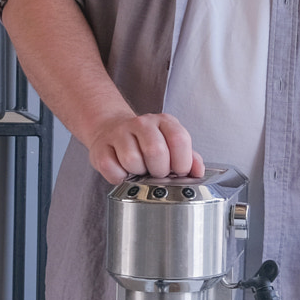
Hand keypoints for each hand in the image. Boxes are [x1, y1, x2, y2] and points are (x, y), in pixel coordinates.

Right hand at [85, 111, 204, 182]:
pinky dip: (120, 178)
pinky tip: (123, 171)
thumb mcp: (171, 144)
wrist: (111, 130)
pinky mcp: (101, 148)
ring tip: (138, 170)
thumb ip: (189, 158)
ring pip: (132, 160)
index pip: (179, 139)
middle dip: (159, 170)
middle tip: (156, 172)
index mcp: (164, 121)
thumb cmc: (146, 143)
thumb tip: (198, 172)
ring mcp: (119, 133)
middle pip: (156, 151)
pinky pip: (113, 170)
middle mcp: (142, 123)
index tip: (178, 172)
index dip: (182, 162)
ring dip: (138, 173)